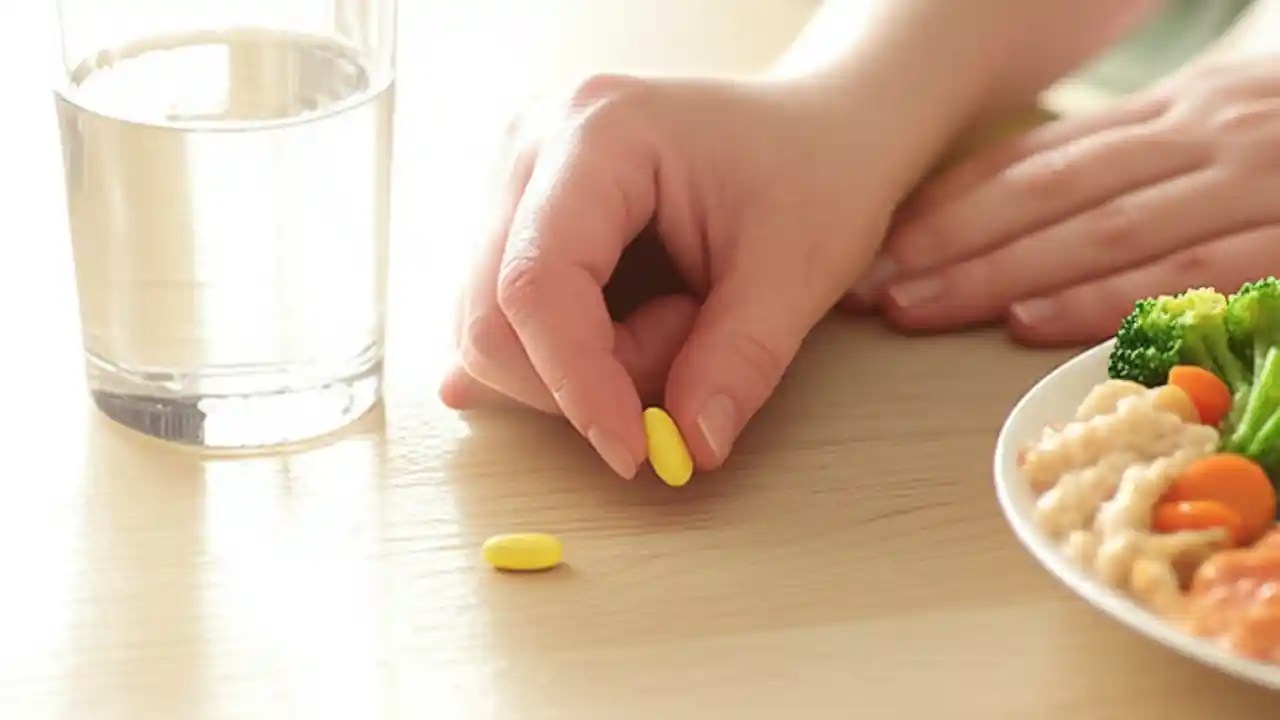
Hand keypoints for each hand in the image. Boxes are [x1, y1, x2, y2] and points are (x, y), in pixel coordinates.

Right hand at [440, 74, 898, 477]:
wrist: (820, 131)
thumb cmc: (817, 172)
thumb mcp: (800, 268)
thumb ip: (740, 359)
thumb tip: (690, 447)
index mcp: (598, 131)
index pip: (537, 282)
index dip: (576, 382)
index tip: (638, 452)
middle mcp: (532, 146)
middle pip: (493, 315)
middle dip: (585, 377)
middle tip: (689, 357)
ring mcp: (516, 182)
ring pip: (495, 330)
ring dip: (585, 367)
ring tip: (678, 322)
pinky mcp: (521, 221)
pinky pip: (509, 319)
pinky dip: (569, 355)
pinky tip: (634, 330)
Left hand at [849, 56, 1279, 344]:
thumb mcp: (1220, 126)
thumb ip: (1132, 163)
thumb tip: (1025, 213)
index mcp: (1178, 112)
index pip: (1040, 157)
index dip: (954, 202)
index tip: (882, 242)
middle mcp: (1201, 138)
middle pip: (1046, 196)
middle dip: (948, 244)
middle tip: (871, 287)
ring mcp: (1249, 185)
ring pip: (1097, 232)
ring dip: (994, 274)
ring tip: (916, 306)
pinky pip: (1186, 274)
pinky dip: (1101, 299)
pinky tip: (1027, 321)